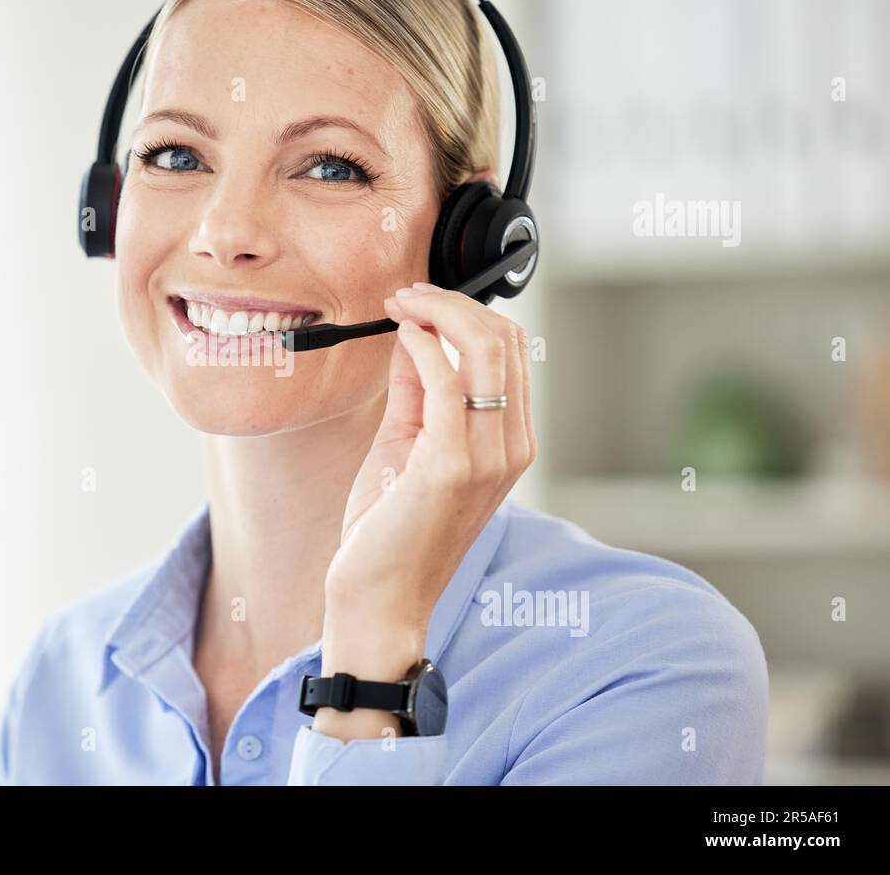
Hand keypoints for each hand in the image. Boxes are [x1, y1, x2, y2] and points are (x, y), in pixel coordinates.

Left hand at [321, 282, 536, 674]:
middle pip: (505, 341)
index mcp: (508, 442)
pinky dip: (425, 344)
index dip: (467, 312)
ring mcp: (487, 457)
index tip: (419, 299)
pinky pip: (446, 382)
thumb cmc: (390, 528)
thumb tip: (413, 335)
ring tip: (401, 303)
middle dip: (454, 302)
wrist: (379, 596)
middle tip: (406, 293)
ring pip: (486, 350)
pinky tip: (401, 332)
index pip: (511, 352)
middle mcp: (510, 447)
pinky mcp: (452, 465)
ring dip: (438, 312)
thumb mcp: (406, 443)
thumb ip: (416, 390)